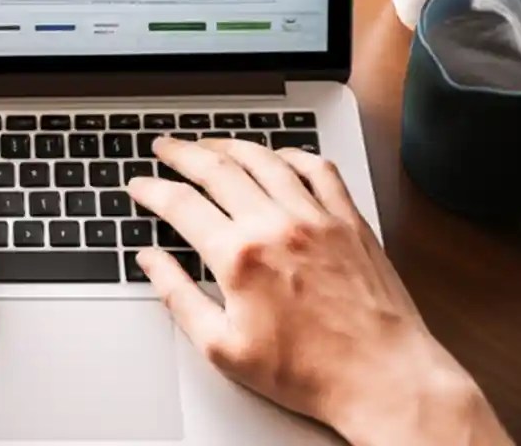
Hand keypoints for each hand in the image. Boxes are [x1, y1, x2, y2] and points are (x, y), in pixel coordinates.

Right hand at [128, 137, 510, 445]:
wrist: (381, 377)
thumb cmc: (308, 371)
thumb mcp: (223, 347)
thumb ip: (179, 297)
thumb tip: (152, 263)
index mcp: (239, 257)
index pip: (180, 205)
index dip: (151, 189)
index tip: (139, 185)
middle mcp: (276, 226)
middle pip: (217, 169)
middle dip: (182, 153)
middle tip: (165, 147)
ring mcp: (316, 218)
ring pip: (265, 160)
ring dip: (230, 145)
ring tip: (210, 143)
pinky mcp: (349, 221)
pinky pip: (319, 169)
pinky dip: (293, 155)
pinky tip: (279, 156)